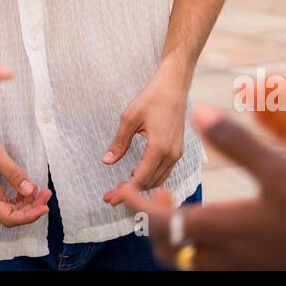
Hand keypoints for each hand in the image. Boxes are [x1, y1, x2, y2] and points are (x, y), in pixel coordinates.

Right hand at [0, 116, 51, 226]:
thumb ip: (13, 173)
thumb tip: (30, 190)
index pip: (8, 217)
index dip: (28, 216)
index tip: (44, 207)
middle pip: (11, 215)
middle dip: (31, 208)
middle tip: (47, 194)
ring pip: (11, 208)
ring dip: (28, 203)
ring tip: (43, 191)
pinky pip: (8, 200)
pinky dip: (21, 197)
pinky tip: (31, 188)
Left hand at [102, 71, 187, 203]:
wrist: (174, 86)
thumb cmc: (152, 98)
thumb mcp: (129, 118)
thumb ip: (119, 142)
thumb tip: (106, 161)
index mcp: (158, 148)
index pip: (140, 179)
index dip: (124, 193)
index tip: (110, 199)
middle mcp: (171, 154)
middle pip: (149, 184)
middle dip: (130, 193)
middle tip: (110, 197)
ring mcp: (177, 153)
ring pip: (158, 180)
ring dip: (140, 187)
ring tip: (121, 189)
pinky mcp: (178, 150)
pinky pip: (164, 172)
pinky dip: (150, 178)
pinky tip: (137, 175)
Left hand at [116, 105, 285, 268]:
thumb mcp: (282, 172)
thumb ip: (238, 143)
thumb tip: (200, 112)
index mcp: (221, 230)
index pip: (157, 223)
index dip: (136, 206)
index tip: (123, 190)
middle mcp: (221, 260)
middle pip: (167, 249)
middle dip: (155, 223)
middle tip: (160, 196)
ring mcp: (238, 275)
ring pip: (189, 261)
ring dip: (179, 236)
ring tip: (190, 209)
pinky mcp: (255, 278)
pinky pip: (213, 268)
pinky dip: (203, 249)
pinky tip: (224, 228)